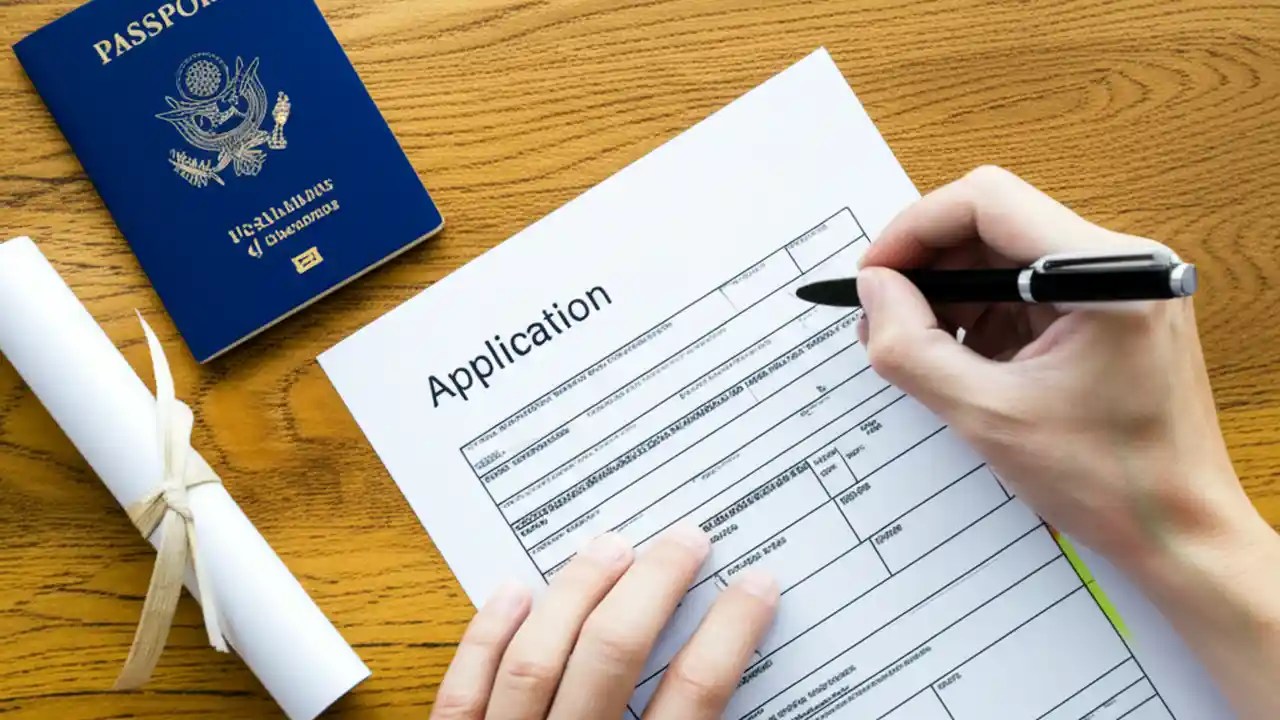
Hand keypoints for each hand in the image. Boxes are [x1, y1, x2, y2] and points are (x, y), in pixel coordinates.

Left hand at [429, 525, 778, 719]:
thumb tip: (730, 662)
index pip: (695, 694)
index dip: (731, 631)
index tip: (757, 584)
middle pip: (613, 656)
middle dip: (654, 586)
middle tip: (685, 539)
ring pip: (537, 659)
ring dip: (576, 593)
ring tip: (612, 546)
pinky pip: (463, 693)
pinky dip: (486, 638)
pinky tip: (514, 591)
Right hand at [855, 165, 1279, 717]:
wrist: (1180, 531)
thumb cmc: (1109, 483)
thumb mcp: (988, 418)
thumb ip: (914, 348)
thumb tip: (873, 290)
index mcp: (1107, 275)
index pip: (988, 201)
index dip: (915, 229)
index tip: (874, 277)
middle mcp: (1121, 262)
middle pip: (995, 222)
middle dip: (929, 265)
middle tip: (882, 317)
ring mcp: (1118, 284)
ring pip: (1005, 254)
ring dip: (952, 293)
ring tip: (919, 349)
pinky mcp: (1108, 310)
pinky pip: (1026, 288)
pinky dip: (982, 316)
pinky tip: (960, 360)